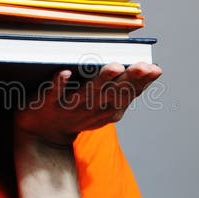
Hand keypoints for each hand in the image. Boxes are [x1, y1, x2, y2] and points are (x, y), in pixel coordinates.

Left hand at [14, 62, 161, 147]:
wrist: (43, 132)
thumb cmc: (78, 110)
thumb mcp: (106, 103)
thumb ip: (124, 87)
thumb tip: (152, 68)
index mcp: (107, 108)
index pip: (128, 93)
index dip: (142, 82)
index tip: (155, 69)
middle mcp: (92, 108)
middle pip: (113, 93)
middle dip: (129, 79)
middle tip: (143, 66)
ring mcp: (71, 107)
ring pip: (88, 93)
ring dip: (102, 80)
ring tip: (115, 66)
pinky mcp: (49, 105)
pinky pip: (54, 94)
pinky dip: (59, 84)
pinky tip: (65, 72)